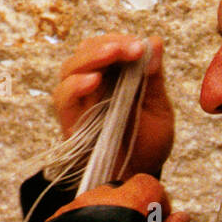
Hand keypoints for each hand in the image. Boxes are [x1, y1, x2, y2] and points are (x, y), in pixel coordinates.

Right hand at [52, 33, 174, 176]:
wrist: (138, 180)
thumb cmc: (148, 145)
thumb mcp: (159, 108)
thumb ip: (154, 77)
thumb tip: (154, 41)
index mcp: (116, 77)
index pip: (108, 46)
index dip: (121, 41)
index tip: (140, 45)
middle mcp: (93, 85)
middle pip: (86, 51)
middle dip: (108, 45)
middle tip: (130, 48)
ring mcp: (79, 102)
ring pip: (70, 67)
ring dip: (92, 57)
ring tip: (114, 54)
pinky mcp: (69, 120)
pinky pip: (62, 97)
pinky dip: (75, 85)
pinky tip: (92, 81)